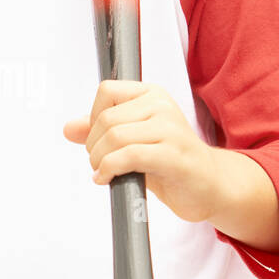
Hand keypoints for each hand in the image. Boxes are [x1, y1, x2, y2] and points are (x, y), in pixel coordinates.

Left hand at [63, 80, 217, 223]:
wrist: (209, 186)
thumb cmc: (170, 162)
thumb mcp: (132, 141)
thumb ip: (101, 132)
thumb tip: (69, 128)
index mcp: (152, 95)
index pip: (106, 91)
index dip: (92, 118)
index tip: (98, 140)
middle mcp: (162, 106)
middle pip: (106, 118)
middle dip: (93, 146)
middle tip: (98, 163)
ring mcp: (171, 129)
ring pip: (115, 136)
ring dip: (100, 160)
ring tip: (103, 172)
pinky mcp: (174, 155)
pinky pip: (129, 156)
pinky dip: (110, 169)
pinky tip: (107, 179)